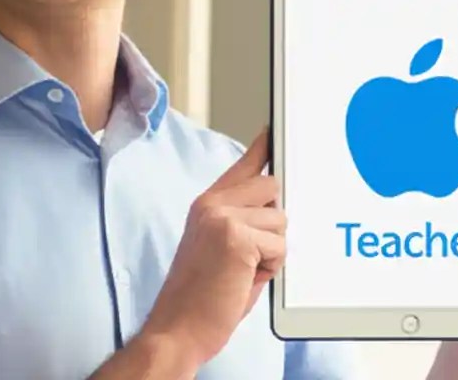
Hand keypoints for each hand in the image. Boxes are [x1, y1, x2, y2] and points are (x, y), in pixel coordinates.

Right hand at [140, 127, 283, 368]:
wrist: (177, 328)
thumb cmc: (202, 298)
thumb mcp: (220, 249)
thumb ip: (242, 220)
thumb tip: (276, 206)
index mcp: (207, 204)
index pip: (243, 166)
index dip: (263, 149)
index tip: (274, 130)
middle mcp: (211, 204)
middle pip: (272, 188)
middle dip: (273, 225)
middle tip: (250, 255)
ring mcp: (221, 217)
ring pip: (280, 220)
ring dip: (272, 251)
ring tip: (243, 270)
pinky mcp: (235, 236)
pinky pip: (279, 245)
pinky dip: (270, 267)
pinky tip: (243, 278)